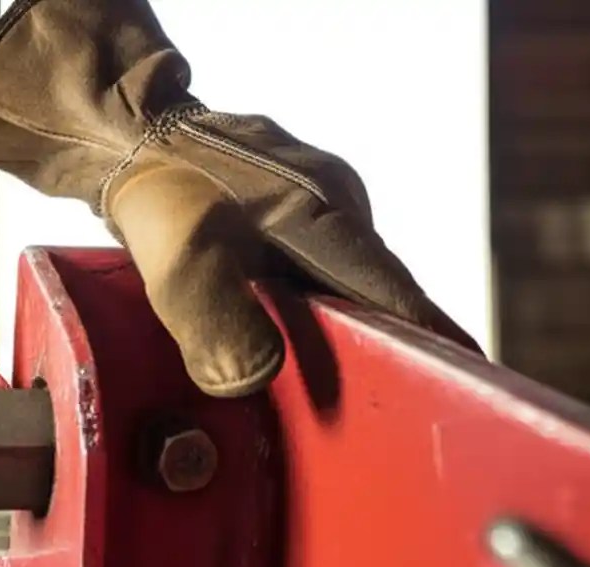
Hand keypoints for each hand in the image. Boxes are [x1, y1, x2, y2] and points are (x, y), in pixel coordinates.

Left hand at [0, 0, 479, 396]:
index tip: (463, 388)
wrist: (127, 135)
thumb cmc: (162, 191)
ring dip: (333, 327)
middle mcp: (336, 205)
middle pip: (372, 291)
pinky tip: (282, 342)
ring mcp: (312, 202)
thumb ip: (218, 325)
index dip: (429, 345)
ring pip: (338, 280)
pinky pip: (308, 267)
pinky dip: (301, 306)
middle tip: (381, 408)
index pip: (396, 295)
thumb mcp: (183, 263)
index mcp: (329, 215)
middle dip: (378, 346)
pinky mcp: (284, 210)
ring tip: (332, 389)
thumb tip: (255, 381)